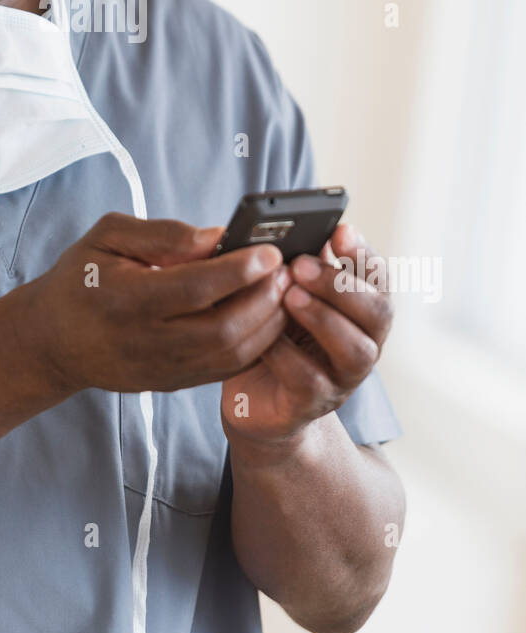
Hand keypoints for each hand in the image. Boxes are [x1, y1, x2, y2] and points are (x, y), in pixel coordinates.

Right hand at [21, 212, 289, 394]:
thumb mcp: (107, 236)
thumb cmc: (82, 279)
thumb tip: (216, 236)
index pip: (195, 288)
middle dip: (264, 299)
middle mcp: (145, 341)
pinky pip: (224, 370)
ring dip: (267, 324)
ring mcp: (160, 369)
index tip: (269, 251)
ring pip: (230, 355)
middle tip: (287, 271)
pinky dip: (255, 345)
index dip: (239, 271)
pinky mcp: (171, 383)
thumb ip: (160, 234)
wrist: (52, 340)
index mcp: (126, 300)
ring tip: (282, 291)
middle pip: (222, 328)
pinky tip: (266, 317)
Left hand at [220, 224, 393, 446]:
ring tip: (289, 297)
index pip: (379, 277)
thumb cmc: (276, 333)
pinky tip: (266, 338)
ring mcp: (342, 378)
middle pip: (378, 312)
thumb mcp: (288, 294)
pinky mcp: (311, 404)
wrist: (254, 397)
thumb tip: (292, 228)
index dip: (363, 254)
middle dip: (341, 285)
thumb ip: (299, 265)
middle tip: (300, 266)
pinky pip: (310, 381)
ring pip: (356, 351)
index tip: (340, 231)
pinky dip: (288, 356)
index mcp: (360, 309)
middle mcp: (363, 342)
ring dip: (324, 319)